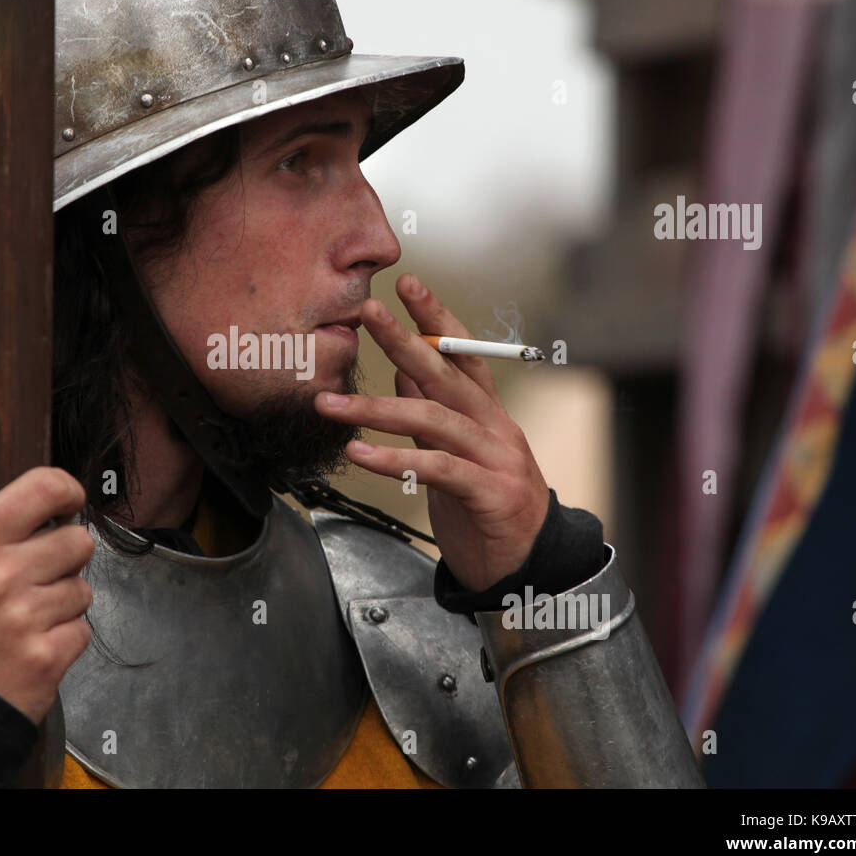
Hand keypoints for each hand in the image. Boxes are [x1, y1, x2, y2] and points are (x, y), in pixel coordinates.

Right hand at [0, 466, 93, 724]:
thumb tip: (19, 509)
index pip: (43, 488)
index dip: (67, 491)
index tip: (69, 501)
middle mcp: (1, 576)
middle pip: (77, 540)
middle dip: (66, 557)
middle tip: (41, 576)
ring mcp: (27, 617)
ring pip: (82, 589)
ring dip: (63, 603)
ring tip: (26, 620)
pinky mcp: (48, 656)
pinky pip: (81, 630)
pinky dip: (63, 639)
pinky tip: (31, 646)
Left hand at [314, 273, 549, 592]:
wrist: (526, 571)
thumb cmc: (484, 510)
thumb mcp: (454, 454)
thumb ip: (433, 412)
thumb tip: (403, 370)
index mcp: (488, 414)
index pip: (463, 352)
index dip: (437, 316)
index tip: (407, 283)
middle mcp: (497, 427)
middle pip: (447, 374)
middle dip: (404, 340)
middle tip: (366, 312)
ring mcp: (498, 459)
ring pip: (434, 420)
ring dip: (376, 408)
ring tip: (329, 404)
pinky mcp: (492, 495)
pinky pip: (438, 469)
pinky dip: (395, 460)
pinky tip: (359, 454)